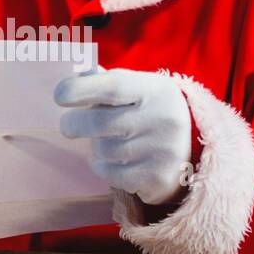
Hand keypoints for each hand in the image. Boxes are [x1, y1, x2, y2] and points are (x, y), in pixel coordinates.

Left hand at [54, 68, 191, 206]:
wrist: (194, 151)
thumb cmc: (152, 112)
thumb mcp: (139, 89)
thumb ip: (107, 82)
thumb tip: (76, 74)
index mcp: (156, 90)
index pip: (113, 86)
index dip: (81, 90)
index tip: (59, 96)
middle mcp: (163, 119)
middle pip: (99, 122)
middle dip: (74, 123)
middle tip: (68, 125)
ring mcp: (162, 151)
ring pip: (103, 150)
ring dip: (94, 146)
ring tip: (105, 140)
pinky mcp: (156, 178)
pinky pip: (110, 173)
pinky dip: (102, 166)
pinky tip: (113, 160)